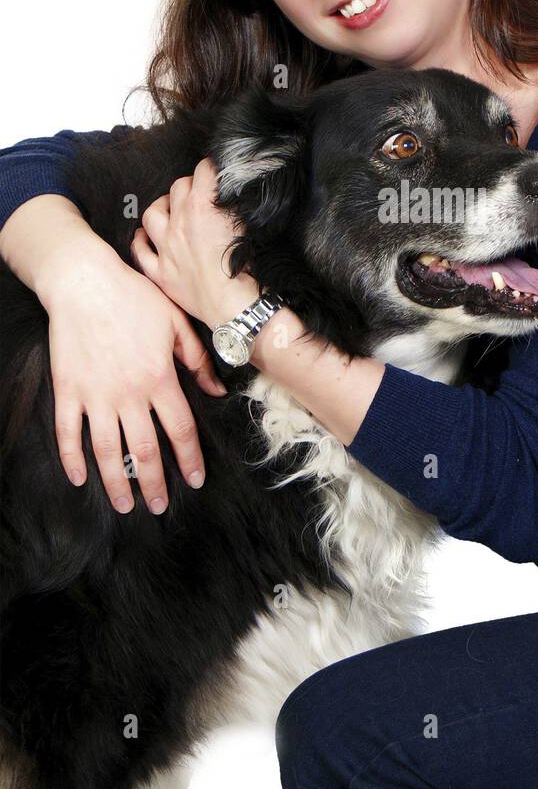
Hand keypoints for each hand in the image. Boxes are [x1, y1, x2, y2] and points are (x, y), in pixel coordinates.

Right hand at [42, 245, 228, 513]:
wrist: (84, 282)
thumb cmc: (134, 297)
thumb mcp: (176, 323)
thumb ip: (198, 360)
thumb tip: (218, 390)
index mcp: (160, 378)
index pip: (180, 430)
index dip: (189, 459)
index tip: (195, 479)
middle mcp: (129, 394)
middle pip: (145, 451)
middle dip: (154, 483)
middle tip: (158, 506)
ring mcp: (95, 395)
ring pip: (107, 451)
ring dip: (116, 483)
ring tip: (125, 505)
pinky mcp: (68, 390)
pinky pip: (68, 433)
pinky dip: (72, 459)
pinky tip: (80, 478)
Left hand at [131, 158, 259, 329]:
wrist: (235, 307)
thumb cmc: (247, 270)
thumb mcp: (248, 226)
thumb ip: (234, 205)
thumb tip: (231, 195)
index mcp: (203, 206)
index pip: (204, 170)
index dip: (212, 168)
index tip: (216, 172)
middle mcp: (179, 222)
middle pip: (177, 187)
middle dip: (190, 185)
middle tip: (200, 192)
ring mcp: (166, 247)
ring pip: (152, 213)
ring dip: (161, 207)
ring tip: (170, 209)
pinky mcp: (160, 272)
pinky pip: (140, 250)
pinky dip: (141, 241)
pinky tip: (145, 237)